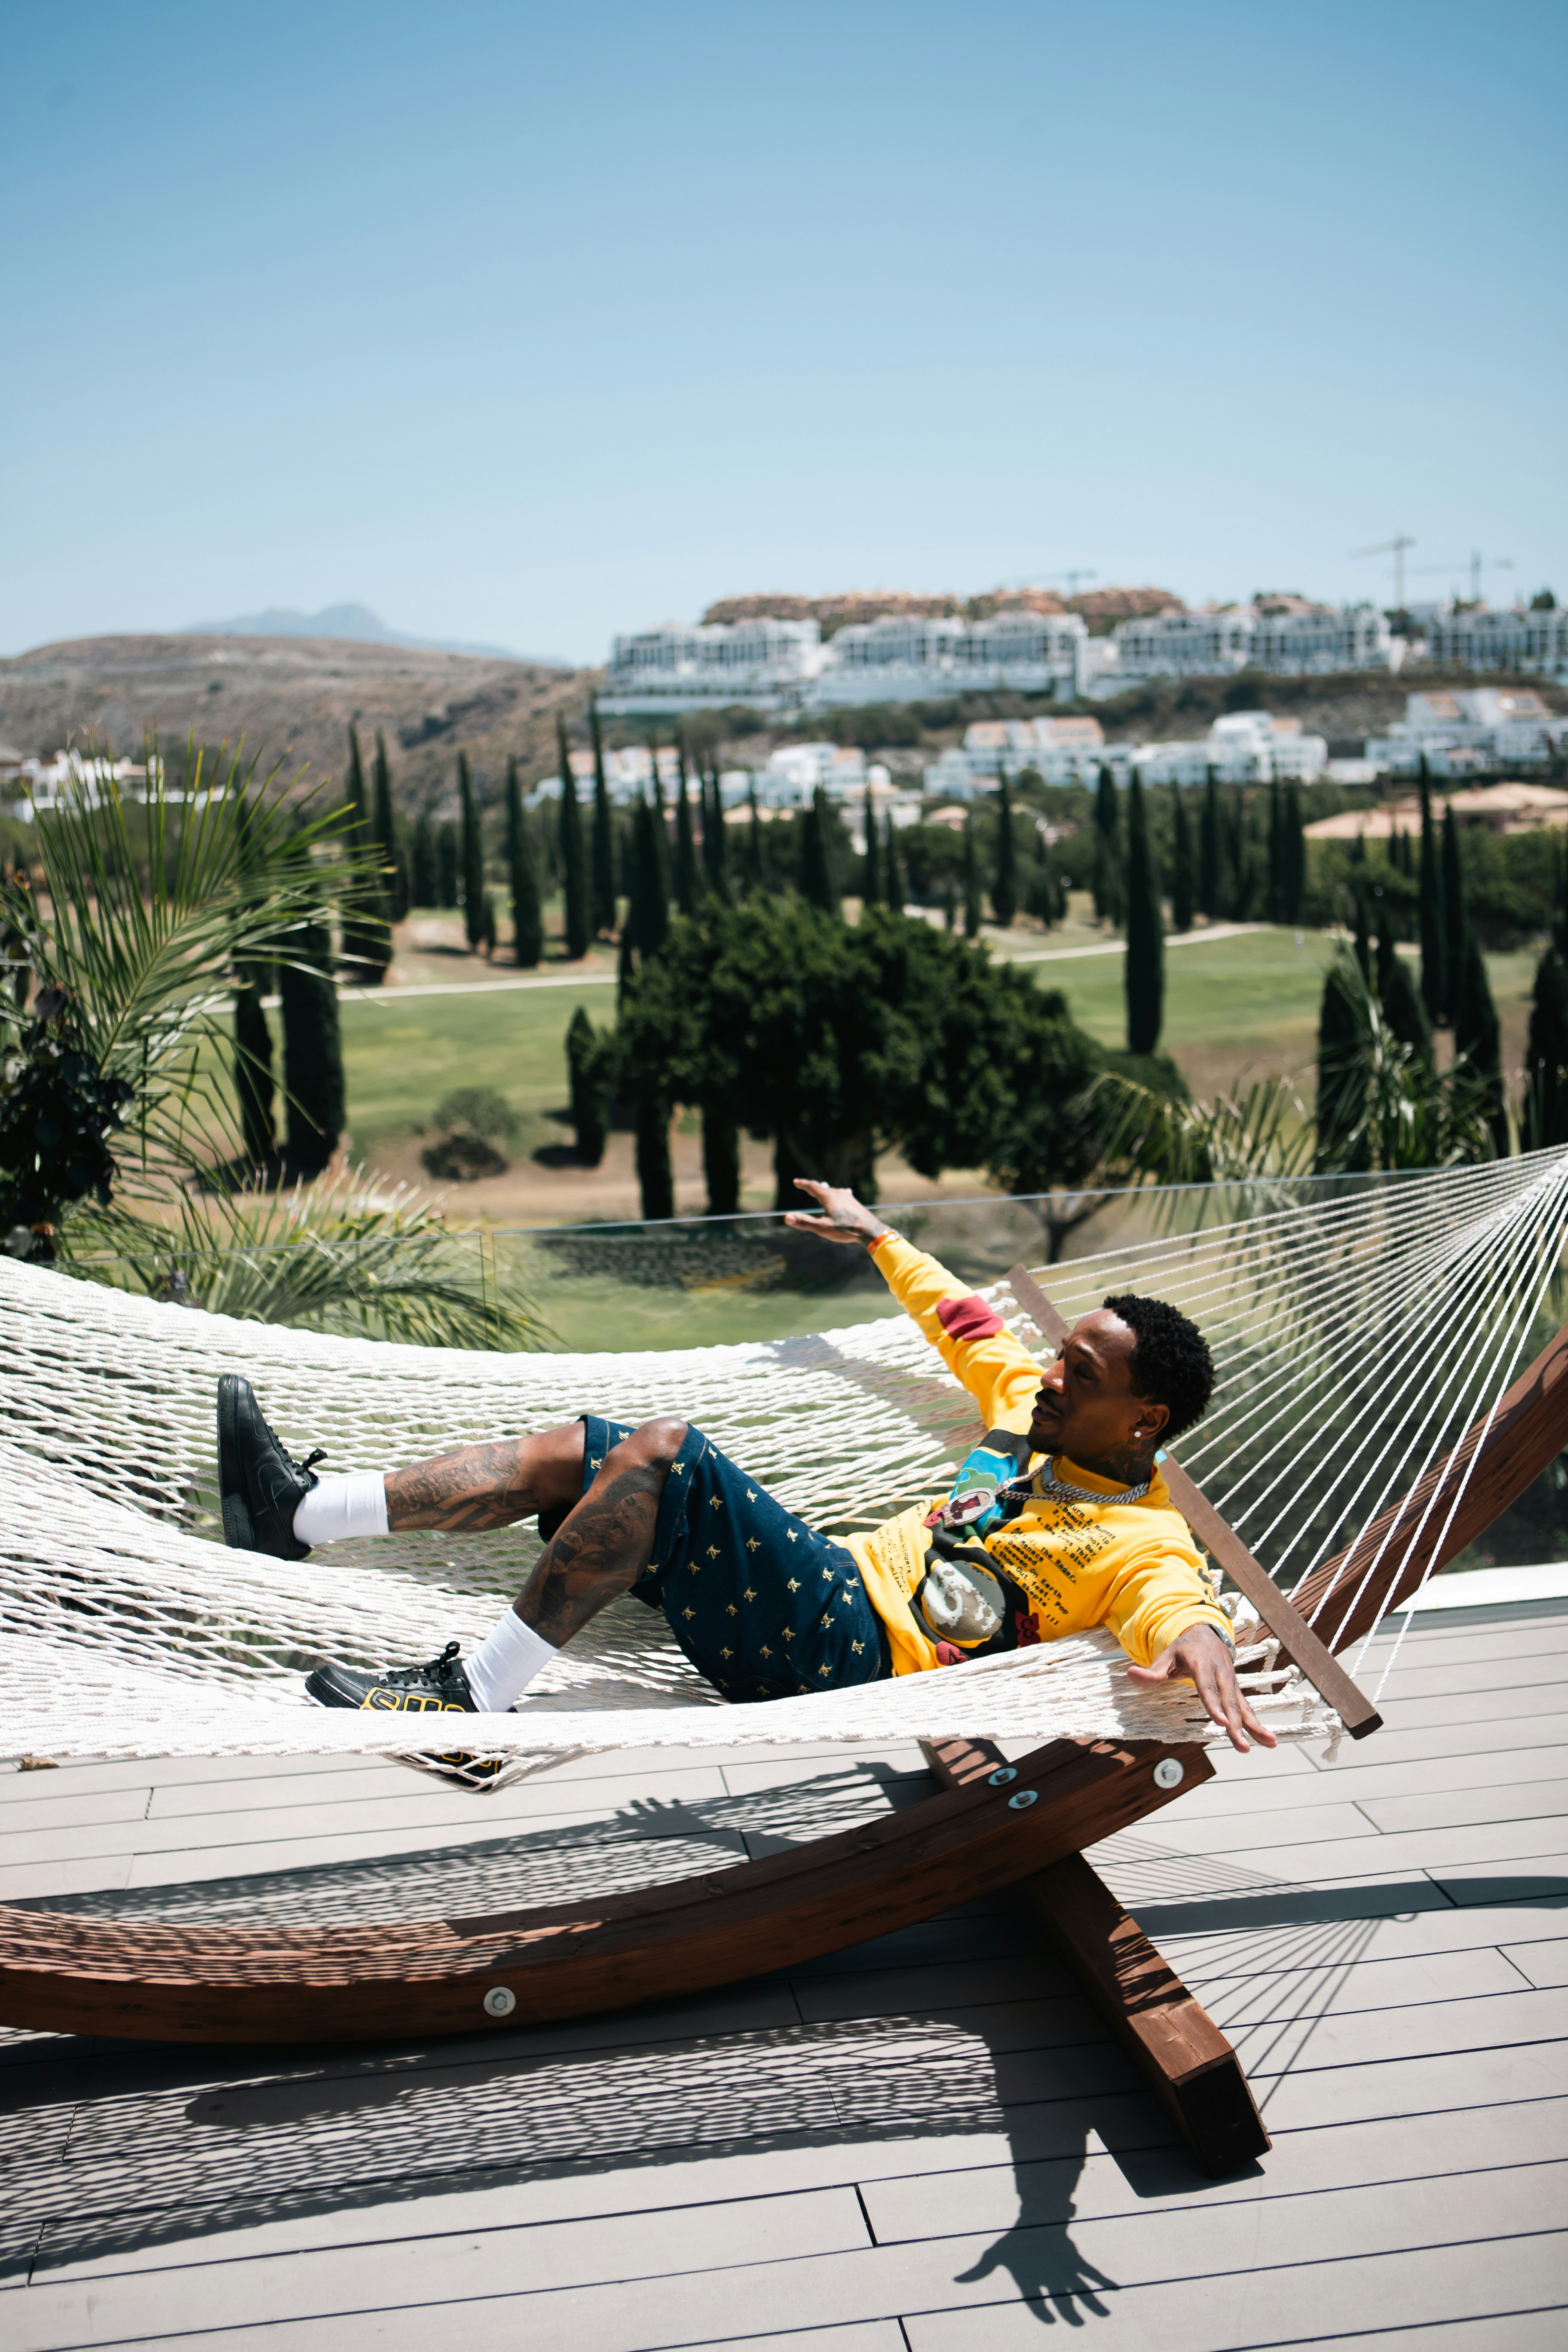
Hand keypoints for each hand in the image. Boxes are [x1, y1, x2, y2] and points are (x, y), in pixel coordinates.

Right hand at [782, 1179, 890, 1248]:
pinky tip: (845, 1192)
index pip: (812, 1186)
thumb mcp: (822, 1228)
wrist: (870, 1230)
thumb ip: (804, 1222)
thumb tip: (787, 1217)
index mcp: (829, 1197)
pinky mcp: (855, 1203)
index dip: (803, 1184)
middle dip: (813, 1187)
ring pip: (834, 1191)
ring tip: (823, 1186)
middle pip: (822, 1188)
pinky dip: (837, 1194)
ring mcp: (848, 1197)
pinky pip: (843, 1195)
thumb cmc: (845, 1230)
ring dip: (826, 1189)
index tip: (795, 1181)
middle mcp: (838, 1193)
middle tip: (805, 1185)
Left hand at [1126, 1622, 1277, 1755]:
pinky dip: (1258, 1724)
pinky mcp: (1236, 1690)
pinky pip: (1248, 1708)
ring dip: (1254, 1726)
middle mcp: (1221, 1673)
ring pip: (1243, 1706)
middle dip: (1236, 1724)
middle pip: (1229, 1701)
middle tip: (1241, 1746)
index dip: (1214, 1705)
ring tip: (1269, 1744)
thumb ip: (1151, 1671)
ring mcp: (1231, 1682)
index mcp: (1202, 1663)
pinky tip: (1269, 1741)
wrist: (1206, 1633)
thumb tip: (1131, 1675)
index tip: (1220, 1723)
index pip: (1207, 1687)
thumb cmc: (1183, 1649)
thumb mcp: (1166, 1655)